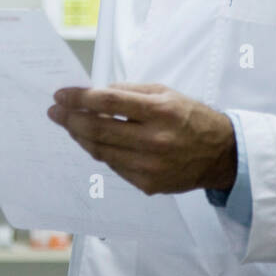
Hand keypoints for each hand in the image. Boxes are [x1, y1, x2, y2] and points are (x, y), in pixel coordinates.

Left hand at [47, 82, 237, 196]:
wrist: (220, 154)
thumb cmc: (191, 118)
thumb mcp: (166, 92)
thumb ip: (131, 91)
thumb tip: (96, 93)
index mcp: (160, 111)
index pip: (108, 101)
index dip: (79, 98)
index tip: (61, 95)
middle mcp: (154, 140)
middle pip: (98, 129)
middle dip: (70, 119)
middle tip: (55, 112)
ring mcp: (150, 166)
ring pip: (101, 151)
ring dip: (79, 137)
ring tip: (69, 125)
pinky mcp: (147, 184)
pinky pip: (114, 166)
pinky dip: (100, 152)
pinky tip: (93, 141)